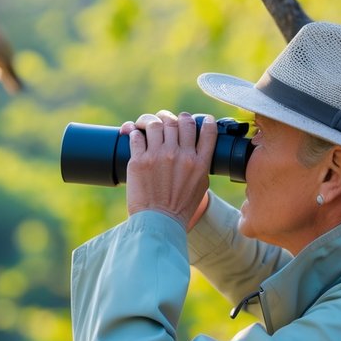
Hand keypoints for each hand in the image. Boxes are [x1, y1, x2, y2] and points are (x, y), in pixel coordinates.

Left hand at [123, 110, 216, 228]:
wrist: (159, 223)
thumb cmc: (180, 208)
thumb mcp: (200, 186)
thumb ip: (200, 164)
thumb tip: (195, 149)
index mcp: (199, 163)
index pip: (207, 131)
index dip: (204, 120)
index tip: (200, 119)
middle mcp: (180, 155)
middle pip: (180, 121)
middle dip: (174, 118)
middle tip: (168, 120)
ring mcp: (159, 156)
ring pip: (157, 123)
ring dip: (151, 120)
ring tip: (148, 124)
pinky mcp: (139, 160)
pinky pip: (136, 135)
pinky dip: (134, 131)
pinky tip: (133, 133)